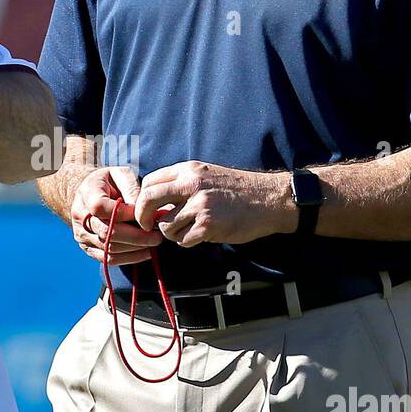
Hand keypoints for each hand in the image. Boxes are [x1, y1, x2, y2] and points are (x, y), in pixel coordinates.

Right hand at [71, 165, 164, 265]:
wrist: (90, 194)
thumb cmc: (110, 182)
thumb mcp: (121, 174)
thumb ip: (132, 188)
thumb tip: (143, 209)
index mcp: (87, 194)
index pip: (101, 208)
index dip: (125, 213)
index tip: (144, 213)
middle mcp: (80, 217)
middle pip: (107, 233)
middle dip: (137, 236)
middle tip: (158, 236)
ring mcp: (82, 235)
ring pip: (110, 249)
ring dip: (135, 248)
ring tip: (154, 242)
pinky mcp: (88, 248)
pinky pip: (108, 259)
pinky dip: (129, 258)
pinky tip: (145, 251)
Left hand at [134, 161, 292, 247]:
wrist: (268, 199)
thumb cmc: (237, 189)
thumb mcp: (207, 174)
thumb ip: (182, 184)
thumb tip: (154, 202)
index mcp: (189, 170)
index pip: (150, 182)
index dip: (142, 198)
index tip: (147, 209)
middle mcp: (191, 184)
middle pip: (149, 200)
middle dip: (143, 216)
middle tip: (147, 225)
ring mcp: (200, 205)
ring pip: (166, 225)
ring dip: (172, 233)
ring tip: (187, 230)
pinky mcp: (208, 225)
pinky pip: (183, 240)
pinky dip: (187, 242)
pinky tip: (200, 236)